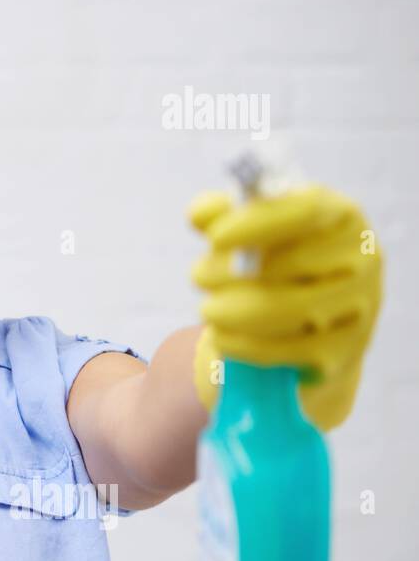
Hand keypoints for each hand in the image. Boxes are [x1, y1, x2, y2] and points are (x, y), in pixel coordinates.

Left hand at [188, 183, 382, 430]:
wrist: (306, 324)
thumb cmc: (273, 261)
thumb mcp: (250, 230)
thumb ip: (222, 214)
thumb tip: (200, 213)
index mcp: (341, 216)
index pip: (307, 210)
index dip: (257, 223)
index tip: (214, 238)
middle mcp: (362, 259)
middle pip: (293, 264)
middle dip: (233, 272)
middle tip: (198, 276)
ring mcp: (359, 307)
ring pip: (291, 310)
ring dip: (235, 311)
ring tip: (208, 311)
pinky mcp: (344, 351)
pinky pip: (288, 350)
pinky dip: (245, 346)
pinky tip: (222, 340)